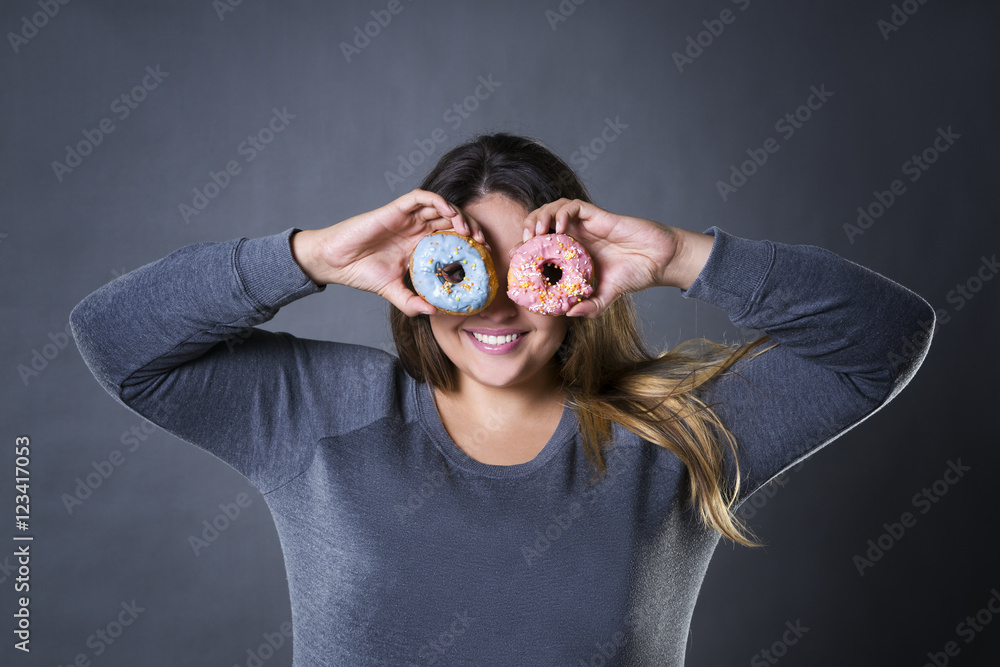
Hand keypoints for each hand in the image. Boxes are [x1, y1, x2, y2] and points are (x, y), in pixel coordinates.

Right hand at [291, 189, 482, 316]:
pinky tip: (449, 213)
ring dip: (458, 214)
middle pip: (450, 220)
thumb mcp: (392, 292)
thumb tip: (433, 312)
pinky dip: (438, 201)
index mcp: (418, 244)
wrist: (335, 262)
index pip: (450, 238)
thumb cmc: (361, 273)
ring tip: (469, 230)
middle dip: (470, 227)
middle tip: (482, 242)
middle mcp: (415, 228)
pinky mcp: (395, 209)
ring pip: (440, 207)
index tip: (482, 255)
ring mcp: (406, 218)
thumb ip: (412, 303)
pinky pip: (421, 198)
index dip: (468, 243)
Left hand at [517, 199, 698, 317]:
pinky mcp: (597, 215)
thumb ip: (590, 306)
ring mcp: (586, 223)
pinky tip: (558, 228)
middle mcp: (577, 234)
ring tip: (535, 233)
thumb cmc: (636, 274)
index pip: (543, 244)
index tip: (518, 260)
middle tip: (523, 245)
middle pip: (542, 222)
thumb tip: (569, 314)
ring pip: (553, 209)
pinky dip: (560, 212)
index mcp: (575, 251)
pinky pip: (573, 206)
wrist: (659, 260)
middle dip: (528, 228)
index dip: (527, 249)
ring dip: (539, 217)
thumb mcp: (607, 296)